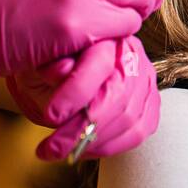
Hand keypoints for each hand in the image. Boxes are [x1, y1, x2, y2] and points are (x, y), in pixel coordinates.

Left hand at [7, 35, 160, 160]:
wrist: (59, 69)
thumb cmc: (47, 66)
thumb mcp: (38, 62)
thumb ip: (49, 66)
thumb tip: (63, 69)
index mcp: (104, 36)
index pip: (99, 64)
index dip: (76, 93)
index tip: (52, 116)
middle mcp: (130, 54)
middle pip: (118, 97)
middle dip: (82, 129)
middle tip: (53, 147)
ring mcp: (144, 78)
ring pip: (129, 118)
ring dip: (95, 142)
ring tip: (64, 151)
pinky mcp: (149, 101)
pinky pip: (140, 130)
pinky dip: (114, 145)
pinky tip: (88, 149)